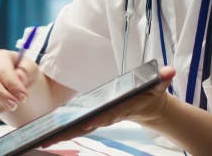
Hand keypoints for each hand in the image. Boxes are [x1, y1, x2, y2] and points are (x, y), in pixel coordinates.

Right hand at [0, 49, 36, 112]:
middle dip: (0, 94)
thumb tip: (19, 76)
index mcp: (1, 56)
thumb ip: (27, 71)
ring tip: (12, 105)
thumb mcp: (31, 70)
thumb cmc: (24, 75)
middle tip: (13, 106)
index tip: (23, 96)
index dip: (12, 84)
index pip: (2, 69)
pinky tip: (3, 105)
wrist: (19, 87)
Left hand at [40, 66, 175, 147]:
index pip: (106, 116)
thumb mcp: (158, 84)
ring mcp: (99, 120)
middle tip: (48, 139)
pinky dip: (63, 130)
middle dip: (68, 132)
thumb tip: (169, 71)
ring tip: (42, 139)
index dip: (95, 119)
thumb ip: (162, 78)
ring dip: (61, 134)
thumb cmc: (150, 93)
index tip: (82, 123)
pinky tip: (48, 134)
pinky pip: (76, 126)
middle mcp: (107, 117)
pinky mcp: (93, 120)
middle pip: (86, 126)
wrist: (149, 106)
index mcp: (119, 109)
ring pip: (78, 129)